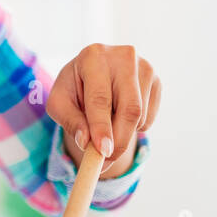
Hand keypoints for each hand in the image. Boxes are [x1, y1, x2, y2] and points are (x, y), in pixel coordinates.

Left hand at [47, 43, 160, 176]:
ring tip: (103, 124)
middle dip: (119, 140)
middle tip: (106, 160)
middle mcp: (123, 57)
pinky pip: (149, 116)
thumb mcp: (60, 102)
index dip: (102, 127)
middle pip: (129, 109)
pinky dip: (133, 126)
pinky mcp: (156, 80)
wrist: (92, 74)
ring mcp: (144, 67)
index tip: (103, 151)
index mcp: (93, 56)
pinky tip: (118, 114)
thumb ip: (70, 121)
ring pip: (141, 116)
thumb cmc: (73, 89)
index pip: (100, 98)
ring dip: (123, 132)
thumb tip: (86, 142)